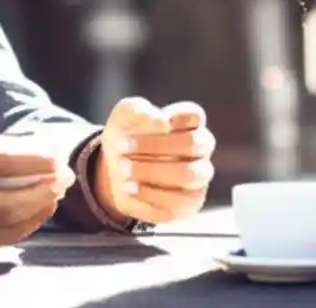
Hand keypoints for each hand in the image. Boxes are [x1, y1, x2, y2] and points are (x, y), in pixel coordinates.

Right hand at [0, 131, 74, 246]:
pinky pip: (3, 239)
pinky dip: (27, 225)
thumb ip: (1, 147)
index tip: (59, 159)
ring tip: (55, 193)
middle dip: (45, 190)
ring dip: (40, 209)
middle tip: (65, 177)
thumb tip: (44, 150)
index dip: (37, 162)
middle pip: (10, 201)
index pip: (3, 164)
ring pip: (10, 225)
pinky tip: (38, 211)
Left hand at [94, 98, 215, 224]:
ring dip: (152, 171)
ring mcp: (198, 177)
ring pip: (189, 174)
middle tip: (122, 149)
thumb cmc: (127, 135)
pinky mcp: (188, 204)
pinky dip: (149, 195)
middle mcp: (201, 149)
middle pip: (193, 143)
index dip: (167, 119)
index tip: (139, 123)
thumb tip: (161, 123)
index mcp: (190, 122)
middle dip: (155, 146)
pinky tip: (129, 188)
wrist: (114, 170)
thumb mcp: (124, 117)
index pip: (193, 116)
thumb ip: (140, 112)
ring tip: (123, 171)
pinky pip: (178, 202)